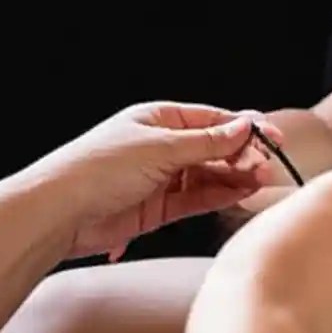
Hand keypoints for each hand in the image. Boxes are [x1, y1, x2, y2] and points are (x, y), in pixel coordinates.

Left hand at [25, 102, 284, 260]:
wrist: (59, 213)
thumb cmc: (98, 169)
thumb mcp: (160, 148)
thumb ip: (207, 143)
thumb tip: (244, 127)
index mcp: (158, 119)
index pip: (212, 120)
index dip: (244, 128)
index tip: (272, 138)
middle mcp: (161, 146)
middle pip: (214, 148)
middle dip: (243, 155)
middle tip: (267, 165)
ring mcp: (160, 178)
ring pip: (209, 175)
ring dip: (236, 177)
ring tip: (261, 181)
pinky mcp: (158, 208)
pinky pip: (197, 198)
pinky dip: (220, 196)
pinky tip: (241, 194)